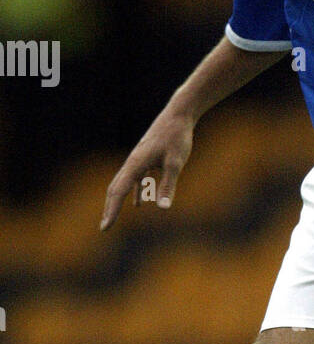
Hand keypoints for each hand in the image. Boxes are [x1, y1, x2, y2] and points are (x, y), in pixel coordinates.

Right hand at [100, 111, 193, 230]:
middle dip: (110, 208)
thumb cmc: (177, 137)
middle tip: (105, 228)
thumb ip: (168, 185)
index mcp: (135, 164)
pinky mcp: (146, 158)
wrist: (179, 115)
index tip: (105, 228)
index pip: (119, 192)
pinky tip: (139, 204)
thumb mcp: (175, 163)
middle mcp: (132, 162)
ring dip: (118, 201)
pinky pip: (136, 179)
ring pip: (124, 184)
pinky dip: (135, 192)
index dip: (112, 211)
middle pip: (115, 189)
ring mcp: (138, 160)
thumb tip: (163, 208)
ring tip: (113, 217)